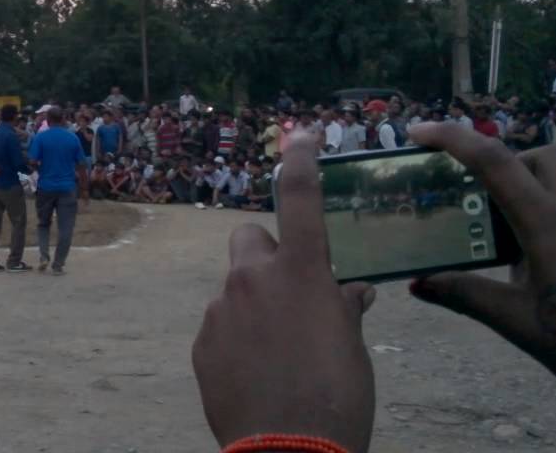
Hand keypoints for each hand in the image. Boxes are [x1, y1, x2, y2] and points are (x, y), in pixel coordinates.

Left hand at [193, 131, 374, 451]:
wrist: (288, 451)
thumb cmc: (336, 397)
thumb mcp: (353, 348)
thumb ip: (343, 309)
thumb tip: (348, 293)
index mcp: (300, 272)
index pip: (298, 196)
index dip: (299, 159)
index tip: (301, 135)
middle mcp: (252, 279)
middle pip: (249, 240)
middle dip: (267, 254)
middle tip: (292, 288)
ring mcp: (220, 310)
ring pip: (235, 289)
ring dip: (255, 305)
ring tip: (281, 351)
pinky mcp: (201, 343)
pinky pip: (220, 325)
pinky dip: (237, 337)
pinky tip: (258, 371)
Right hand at [408, 123, 555, 389]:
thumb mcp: (518, 321)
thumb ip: (466, 295)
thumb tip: (419, 284)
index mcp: (550, 224)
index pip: (495, 163)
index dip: (453, 138)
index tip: (418, 132)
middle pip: (543, 156)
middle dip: (509, 162)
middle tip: (484, 196)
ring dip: (536, 185)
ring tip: (515, 229)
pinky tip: (550, 253)